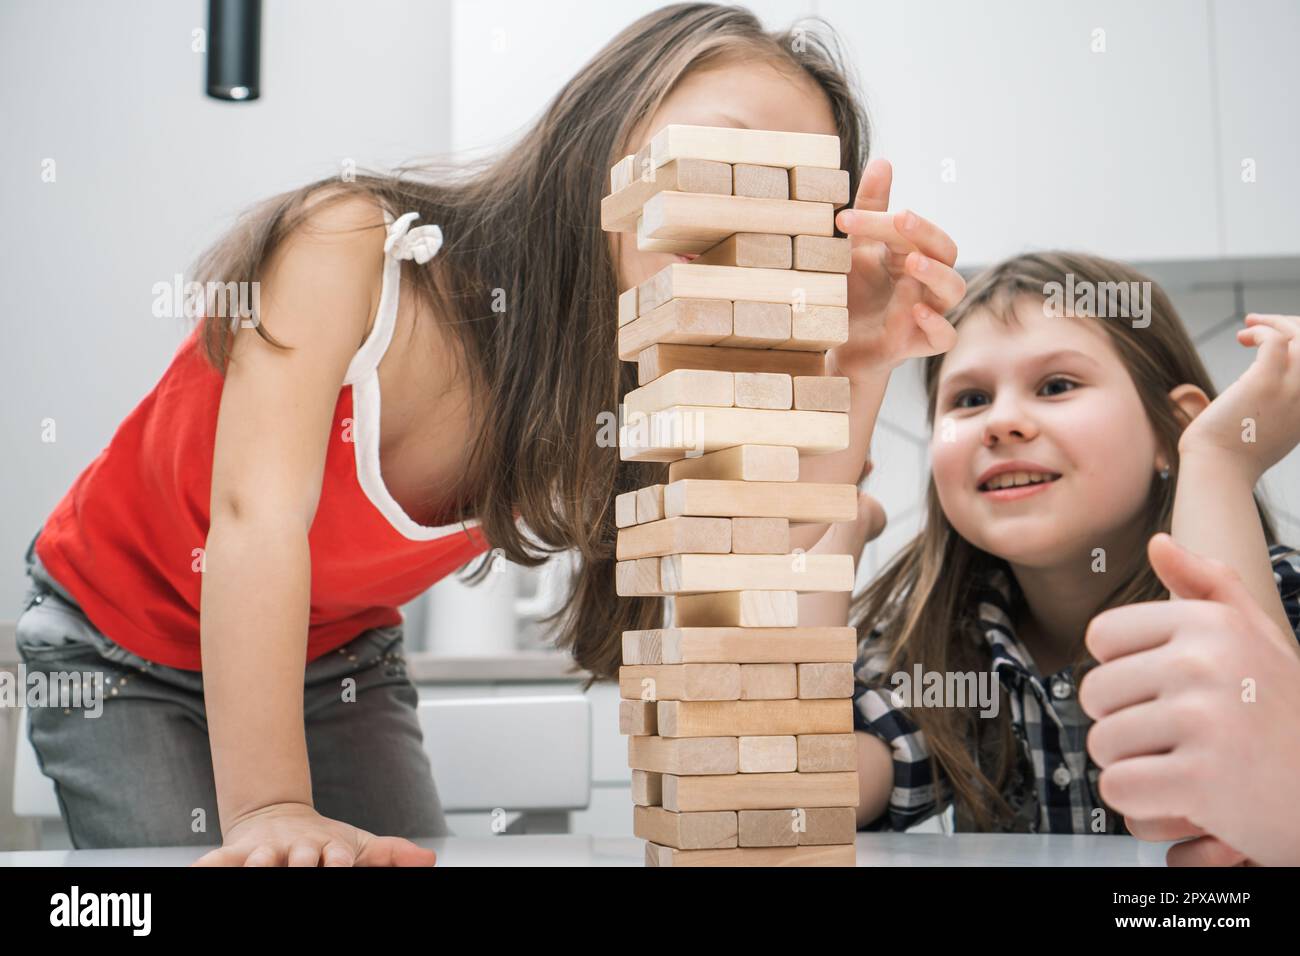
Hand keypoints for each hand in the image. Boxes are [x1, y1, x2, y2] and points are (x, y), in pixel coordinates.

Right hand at [192, 801, 438, 866]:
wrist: (278, 817)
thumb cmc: (322, 844)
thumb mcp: (358, 847)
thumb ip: (390, 855)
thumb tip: (428, 858)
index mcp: (324, 849)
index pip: (335, 856)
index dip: (337, 859)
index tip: (340, 861)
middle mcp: (293, 850)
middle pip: (296, 858)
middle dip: (298, 863)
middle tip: (298, 864)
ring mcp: (264, 852)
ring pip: (256, 859)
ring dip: (257, 863)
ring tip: (258, 866)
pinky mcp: (236, 855)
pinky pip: (216, 862)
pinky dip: (207, 866)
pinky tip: (198, 870)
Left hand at [829, 159, 963, 378]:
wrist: (839, 347)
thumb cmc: (854, 296)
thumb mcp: (855, 251)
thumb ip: (870, 210)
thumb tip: (884, 160)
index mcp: (912, 253)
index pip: (910, 229)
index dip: (883, 219)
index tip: (845, 218)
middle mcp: (927, 280)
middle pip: (945, 249)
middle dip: (925, 232)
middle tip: (900, 218)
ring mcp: (928, 311)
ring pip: (954, 289)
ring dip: (936, 273)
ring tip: (912, 262)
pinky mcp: (920, 344)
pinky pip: (945, 337)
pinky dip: (937, 325)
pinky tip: (917, 312)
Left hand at [1080, 532, 1299, 865]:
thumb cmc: (1286, 714)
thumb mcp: (1258, 637)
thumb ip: (1208, 585)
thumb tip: (1158, 543)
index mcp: (1208, 623)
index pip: (1102, 637)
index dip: (1124, 670)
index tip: (1164, 690)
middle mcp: (1203, 663)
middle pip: (1095, 693)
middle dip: (1124, 722)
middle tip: (1176, 738)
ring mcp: (1202, 721)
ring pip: (1102, 743)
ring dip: (1132, 765)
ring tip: (1182, 766)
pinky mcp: (1200, 780)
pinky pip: (1119, 787)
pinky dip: (1141, 804)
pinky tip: (1181, 799)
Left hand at [1177, 312, 1299, 484]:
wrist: (1218, 469)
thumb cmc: (1235, 452)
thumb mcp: (1274, 428)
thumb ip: (1284, 405)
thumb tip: (1275, 384)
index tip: (1283, 336)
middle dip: (1294, 325)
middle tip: (1260, 321)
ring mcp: (1291, 390)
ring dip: (1278, 322)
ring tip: (1250, 323)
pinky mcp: (1265, 382)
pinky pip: (1274, 341)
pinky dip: (1262, 331)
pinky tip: (1243, 337)